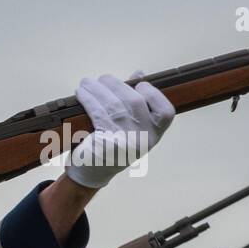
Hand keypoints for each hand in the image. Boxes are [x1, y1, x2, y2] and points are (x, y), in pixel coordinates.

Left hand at [66, 71, 173, 188]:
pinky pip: (98, 113)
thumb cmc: (113, 144)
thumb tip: (139, 74)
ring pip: (114, 105)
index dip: (153, 94)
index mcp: (154, 134)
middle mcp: (144, 139)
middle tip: (101, 79)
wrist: (93, 173)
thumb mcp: (131, 126)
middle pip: (135, 101)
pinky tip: (82, 93)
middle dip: (115, 84)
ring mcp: (127, 142)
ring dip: (97, 89)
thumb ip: (137, 101)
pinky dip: (89, 99)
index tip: (138, 85)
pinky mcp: (107, 143)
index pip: (166, 112)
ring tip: (86, 83)